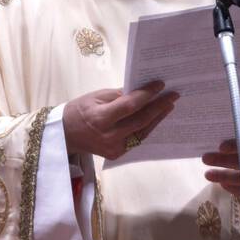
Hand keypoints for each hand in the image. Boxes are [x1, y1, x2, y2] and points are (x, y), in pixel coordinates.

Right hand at [63, 81, 178, 159]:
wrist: (66, 134)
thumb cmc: (80, 110)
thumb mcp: (96, 97)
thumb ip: (120, 95)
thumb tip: (142, 90)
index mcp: (100, 119)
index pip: (129, 106)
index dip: (146, 95)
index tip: (160, 85)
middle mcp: (108, 136)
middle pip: (140, 121)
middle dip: (158, 107)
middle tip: (173, 95)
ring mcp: (114, 148)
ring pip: (142, 132)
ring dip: (158, 118)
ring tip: (169, 105)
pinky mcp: (117, 154)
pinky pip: (137, 139)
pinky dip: (147, 128)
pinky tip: (157, 118)